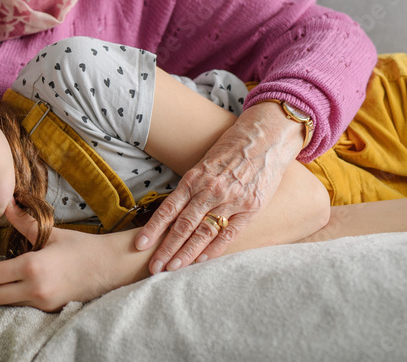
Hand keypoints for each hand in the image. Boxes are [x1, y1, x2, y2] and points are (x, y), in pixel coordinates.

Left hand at [0, 202, 109, 311]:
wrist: (108, 267)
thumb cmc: (81, 247)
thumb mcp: (50, 233)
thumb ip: (24, 222)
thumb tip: (7, 206)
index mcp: (32, 267)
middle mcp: (34, 289)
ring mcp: (42, 302)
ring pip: (6, 303)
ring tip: (0, 276)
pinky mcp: (49, 309)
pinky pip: (22, 306)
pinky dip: (14, 296)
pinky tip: (17, 283)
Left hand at [134, 102, 303, 272]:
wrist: (266, 137)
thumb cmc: (231, 148)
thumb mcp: (205, 161)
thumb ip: (192, 185)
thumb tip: (173, 209)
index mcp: (195, 178)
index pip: (169, 209)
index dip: (153, 229)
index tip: (140, 245)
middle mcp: (210, 191)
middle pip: (183, 226)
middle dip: (166, 248)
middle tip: (153, 267)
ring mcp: (231, 200)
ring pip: (203, 233)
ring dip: (186, 253)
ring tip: (172, 268)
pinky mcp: (250, 207)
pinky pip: (229, 233)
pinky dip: (214, 249)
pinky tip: (201, 261)